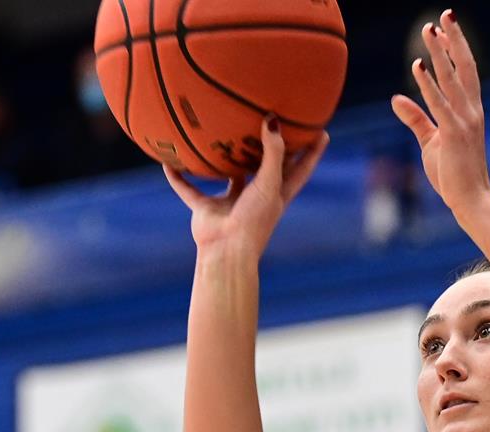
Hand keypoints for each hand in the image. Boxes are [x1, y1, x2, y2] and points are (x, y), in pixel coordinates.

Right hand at [163, 118, 328, 257]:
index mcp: (277, 194)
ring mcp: (231, 203)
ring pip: (227, 176)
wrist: (228, 252)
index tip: (321, 131)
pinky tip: (168, 161)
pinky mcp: (206, 209)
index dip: (312, 152)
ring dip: (221, 160)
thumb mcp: (269, 184)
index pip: (300, 168)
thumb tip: (272, 121)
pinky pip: (189, 190)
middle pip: (265, 167)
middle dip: (267, 148)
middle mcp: (255, 197)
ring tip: (218, 132)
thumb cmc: (255, 220)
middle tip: (267, 121)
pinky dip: (179, 178)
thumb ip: (273, 153)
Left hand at [390, 10, 489, 214]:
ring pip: (451, 78)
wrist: (472, 200)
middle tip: (445, 13)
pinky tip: (417, 65)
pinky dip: (428, 83)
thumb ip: (415, 118)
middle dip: (454, 39)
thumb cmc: (454, 174)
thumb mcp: (431, 142)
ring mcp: (465, 121)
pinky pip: (438, 103)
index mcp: (470, 111)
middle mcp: (472, 110)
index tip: (445, 29)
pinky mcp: (454, 133)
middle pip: (464, 66)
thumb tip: (396, 98)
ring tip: (429, 29)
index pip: (464, 72)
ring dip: (439, 52)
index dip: (455, 48)